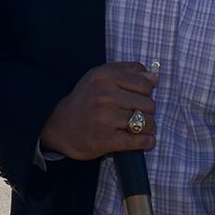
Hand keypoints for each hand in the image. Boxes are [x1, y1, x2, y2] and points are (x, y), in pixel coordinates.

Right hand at [39, 62, 160, 161]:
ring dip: (149, 128)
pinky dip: (147, 142)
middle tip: (138, 116)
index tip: (140, 99)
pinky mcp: (106, 140)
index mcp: (104, 76)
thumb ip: (127, 72)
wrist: (60, 127)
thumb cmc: (86, 100)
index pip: (146, 84)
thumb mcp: (100, 77)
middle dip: (148, 112)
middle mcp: (105, 96)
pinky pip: (139, 141)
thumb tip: (154, 78)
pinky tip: (145, 141)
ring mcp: (105, 118)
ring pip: (147, 122)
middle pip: (149, 104)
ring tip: (141, 128)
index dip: (147, 93)